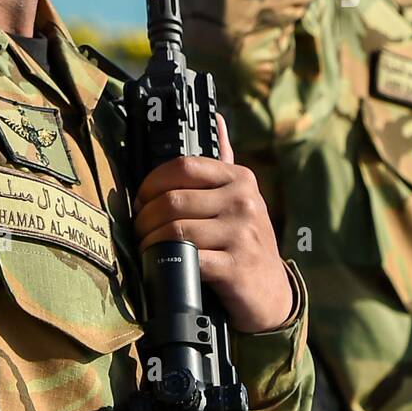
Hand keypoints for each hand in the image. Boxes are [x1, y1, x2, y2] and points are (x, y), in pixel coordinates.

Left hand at [133, 115, 293, 333]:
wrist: (272, 293)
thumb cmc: (245, 242)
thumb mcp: (240, 199)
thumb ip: (224, 161)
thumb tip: (216, 117)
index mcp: (240, 178)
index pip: (183, 166)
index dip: (152, 183)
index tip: (142, 201)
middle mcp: (244, 201)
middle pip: (173, 200)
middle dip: (145, 218)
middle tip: (139, 231)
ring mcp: (242, 233)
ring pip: (176, 229)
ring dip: (151, 241)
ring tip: (147, 248)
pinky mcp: (236, 266)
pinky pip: (189, 257)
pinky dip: (167, 262)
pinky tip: (163, 266)